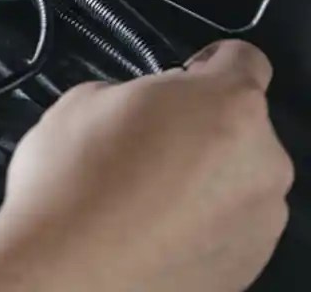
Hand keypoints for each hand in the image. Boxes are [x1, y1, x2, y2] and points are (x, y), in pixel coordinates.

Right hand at [0, 40, 293, 291]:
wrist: (68, 271)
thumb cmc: (72, 188)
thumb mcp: (82, 101)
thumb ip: (132, 93)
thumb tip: (139, 107)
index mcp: (226, 103)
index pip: (243, 60)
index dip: (207, 65)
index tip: (185, 78)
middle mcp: (261, 159)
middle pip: (240, 126)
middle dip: (199, 129)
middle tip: (142, 145)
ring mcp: (261, 217)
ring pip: (238, 179)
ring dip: (203, 179)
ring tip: (141, 196)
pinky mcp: (249, 262)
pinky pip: (232, 226)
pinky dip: (201, 224)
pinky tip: (152, 229)